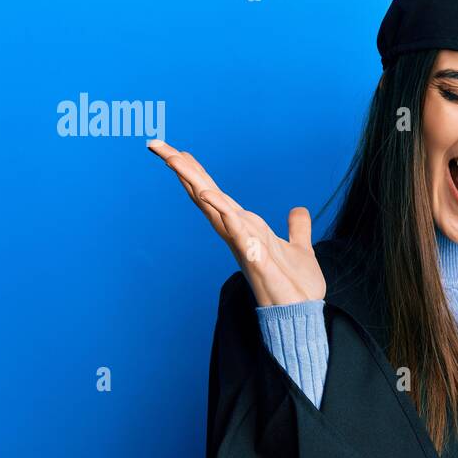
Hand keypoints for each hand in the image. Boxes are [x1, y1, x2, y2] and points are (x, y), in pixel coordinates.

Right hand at [148, 139, 325, 307]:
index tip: (178, 151)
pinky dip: (224, 214)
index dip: (197, 174)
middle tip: (156, 145)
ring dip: (196, 183)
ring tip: (175, 160)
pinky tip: (209, 197)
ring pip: (214, 208)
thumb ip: (296, 228)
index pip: (216, 195)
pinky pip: (237, 232)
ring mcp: (243, 245)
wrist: (301, 312)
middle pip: (204, 195)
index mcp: (245, 227)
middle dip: (182, 171)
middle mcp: (238, 233)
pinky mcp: (255, 259)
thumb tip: (297, 211)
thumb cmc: (295, 284)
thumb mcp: (299, 247)